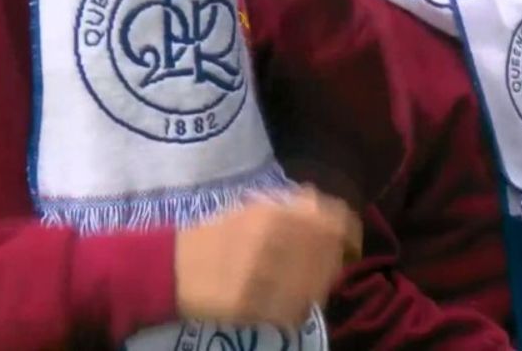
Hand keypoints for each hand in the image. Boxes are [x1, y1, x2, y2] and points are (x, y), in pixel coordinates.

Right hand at [175, 189, 359, 329]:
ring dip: (316, 289)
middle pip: (329, 257)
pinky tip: (289, 307)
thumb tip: (326, 209)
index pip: (334, 223)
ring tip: (305, 290)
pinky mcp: (250, 305)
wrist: (171, 267)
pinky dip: (297, 311)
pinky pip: (292, 312)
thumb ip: (291, 208)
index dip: (349, 234)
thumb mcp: (254, 210)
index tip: (350, 243)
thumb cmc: (215, 236)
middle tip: (326, 271)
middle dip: (333, 265)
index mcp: (276, 213)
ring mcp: (263, 274)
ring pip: (315, 287)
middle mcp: (274, 240)